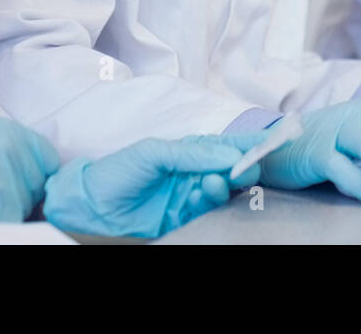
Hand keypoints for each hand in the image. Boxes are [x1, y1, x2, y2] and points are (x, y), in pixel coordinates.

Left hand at [41, 132, 266, 238]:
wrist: (89, 205)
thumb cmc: (118, 171)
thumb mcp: (154, 153)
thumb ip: (193, 154)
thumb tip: (231, 155)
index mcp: (191, 152)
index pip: (227, 145)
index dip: (250, 143)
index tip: (271, 141)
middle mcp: (196, 173)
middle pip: (232, 169)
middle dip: (243, 166)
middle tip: (245, 167)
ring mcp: (191, 196)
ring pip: (222, 191)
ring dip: (224, 184)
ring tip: (216, 181)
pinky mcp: (184, 218)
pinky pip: (207, 210)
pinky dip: (210, 201)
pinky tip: (203, 193)